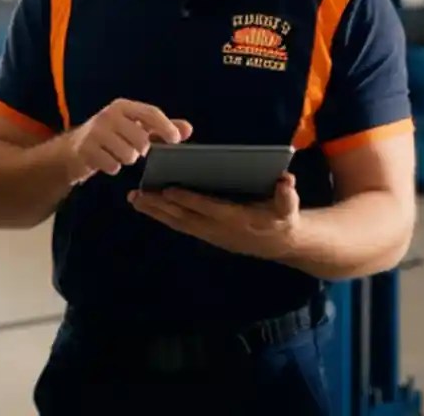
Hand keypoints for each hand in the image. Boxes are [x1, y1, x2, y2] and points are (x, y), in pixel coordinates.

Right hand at [65, 98, 192, 183]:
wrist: (74, 149)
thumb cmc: (111, 136)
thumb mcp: (136, 128)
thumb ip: (161, 128)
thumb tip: (187, 129)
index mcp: (123, 107)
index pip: (150, 112)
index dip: (165, 126)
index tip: (175, 140)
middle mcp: (109, 115)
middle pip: (141, 139)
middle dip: (141, 150)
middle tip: (133, 149)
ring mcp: (96, 132)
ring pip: (128, 155)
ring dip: (126, 159)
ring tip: (117, 154)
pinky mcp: (86, 149)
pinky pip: (113, 165)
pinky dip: (113, 167)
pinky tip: (106, 161)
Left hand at [128, 172, 300, 260]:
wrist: (280, 244)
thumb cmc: (282, 219)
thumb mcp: (289, 207)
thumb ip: (287, 195)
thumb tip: (286, 180)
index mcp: (237, 219)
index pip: (208, 208)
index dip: (189, 200)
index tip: (169, 189)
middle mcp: (219, 230)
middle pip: (185, 218)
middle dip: (160, 207)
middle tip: (138, 194)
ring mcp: (210, 235)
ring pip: (178, 223)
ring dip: (156, 212)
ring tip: (134, 199)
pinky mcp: (206, 235)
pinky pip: (181, 226)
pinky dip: (163, 217)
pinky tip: (148, 207)